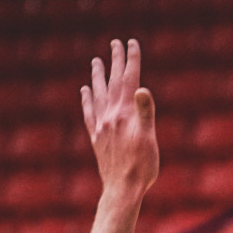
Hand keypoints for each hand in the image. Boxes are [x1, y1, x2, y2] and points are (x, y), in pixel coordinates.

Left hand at [81, 38, 158, 195]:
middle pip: (113, 83)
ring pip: (98, 94)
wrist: (122, 189)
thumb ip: (144, 112)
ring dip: (98, 76)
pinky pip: (89, 112)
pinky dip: (87, 99)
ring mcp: (101, 126)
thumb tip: (141, 89)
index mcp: (124, 113)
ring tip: (96, 61)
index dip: (131, 60)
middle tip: (115, 43)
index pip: (129, 80)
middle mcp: (110, 116)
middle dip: (115, 61)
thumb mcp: (148, 139)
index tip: (132, 42)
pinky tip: (84, 92)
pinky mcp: (97, 138)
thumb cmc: (141, 167)